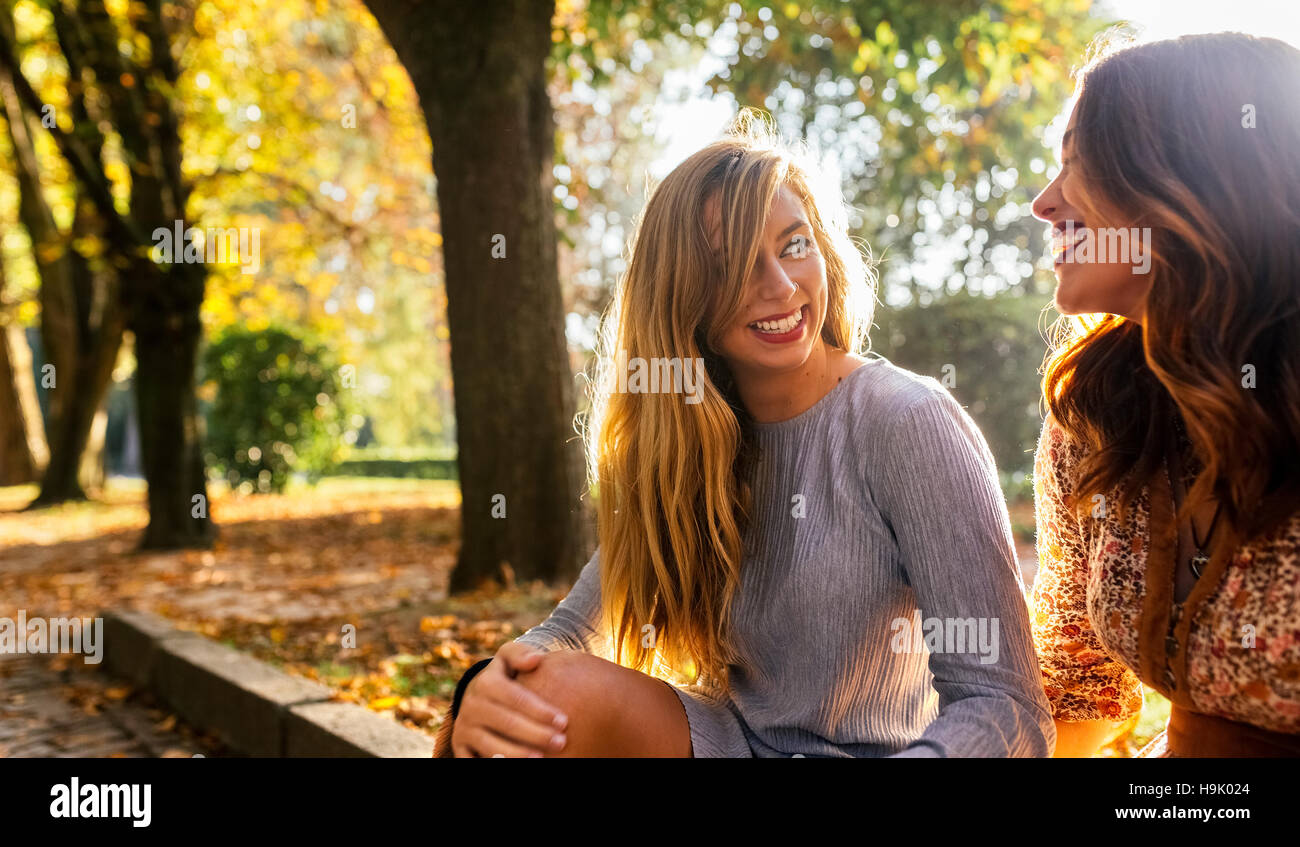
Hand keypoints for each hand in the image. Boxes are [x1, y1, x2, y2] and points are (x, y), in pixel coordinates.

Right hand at [451, 642, 568, 757]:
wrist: (476, 694)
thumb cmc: (504, 674)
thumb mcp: (508, 657)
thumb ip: (521, 654)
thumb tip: (536, 659)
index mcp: (485, 682)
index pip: (516, 698)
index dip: (540, 711)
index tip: (564, 721)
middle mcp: (470, 705)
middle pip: (506, 723)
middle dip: (536, 734)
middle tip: (561, 742)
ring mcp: (464, 728)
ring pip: (491, 746)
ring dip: (518, 755)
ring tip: (542, 759)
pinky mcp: (460, 746)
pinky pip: (474, 760)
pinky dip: (494, 764)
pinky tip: (519, 766)